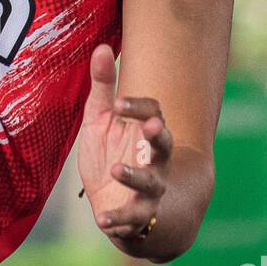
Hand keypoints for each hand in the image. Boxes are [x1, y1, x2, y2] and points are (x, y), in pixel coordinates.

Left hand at [77, 44, 170, 245]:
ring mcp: (149, 188)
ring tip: (115, 170)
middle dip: (159, 136)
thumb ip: (103, 87)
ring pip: (151, 183)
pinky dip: (118, 219)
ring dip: (135, 176)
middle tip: (151, 128)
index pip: (153, 112)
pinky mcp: (138, 215)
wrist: (115, 203)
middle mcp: (153, 159)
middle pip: (164, 144)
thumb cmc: (112, 153)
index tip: (118, 103)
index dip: (138, 107)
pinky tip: (102, 219)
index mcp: (144, 132)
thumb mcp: (101, 120)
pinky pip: (132, 217)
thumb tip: (101, 46)